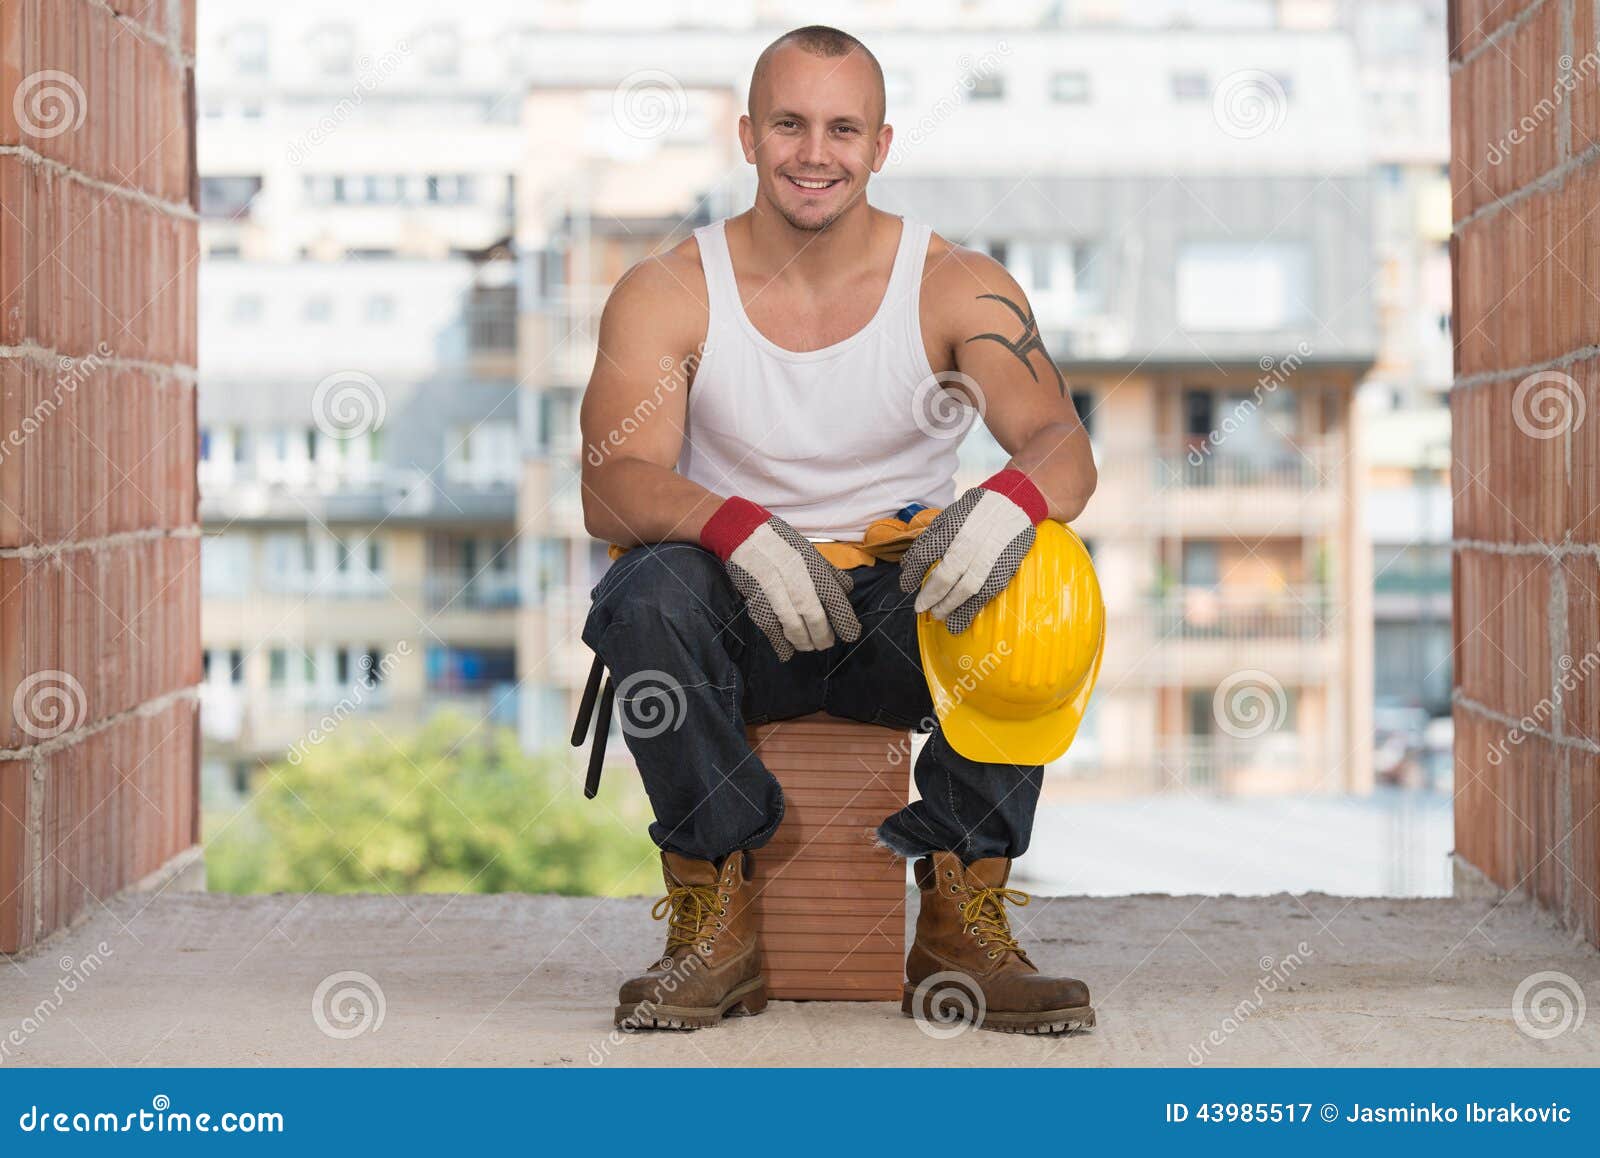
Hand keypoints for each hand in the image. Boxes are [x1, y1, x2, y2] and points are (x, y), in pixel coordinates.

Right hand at [700, 496, 861, 660]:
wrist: (744, 534)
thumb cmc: (781, 542)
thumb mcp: (811, 551)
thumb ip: (830, 572)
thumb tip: (847, 590)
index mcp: (814, 568)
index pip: (836, 602)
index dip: (846, 622)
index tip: (851, 635)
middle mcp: (797, 582)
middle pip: (816, 619)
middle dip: (823, 637)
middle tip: (825, 644)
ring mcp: (776, 594)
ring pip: (794, 628)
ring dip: (803, 642)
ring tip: (808, 646)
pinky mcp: (757, 601)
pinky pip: (771, 629)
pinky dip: (780, 644)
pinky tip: (787, 652)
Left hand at [898, 468, 1046, 633]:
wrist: (1014, 503)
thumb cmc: (976, 511)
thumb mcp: (947, 517)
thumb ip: (928, 540)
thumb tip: (906, 564)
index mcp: (952, 526)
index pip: (926, 554)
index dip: (912, 573)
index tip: (906, 586)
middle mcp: (970, 542)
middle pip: (945, 576)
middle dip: (929, 596)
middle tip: (920, 608)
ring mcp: (988, 557)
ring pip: (965, 589)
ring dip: (948, 607)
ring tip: (937, 615)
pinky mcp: (1003, 568)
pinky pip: (984, 595)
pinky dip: (969, 610)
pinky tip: (958, 620)